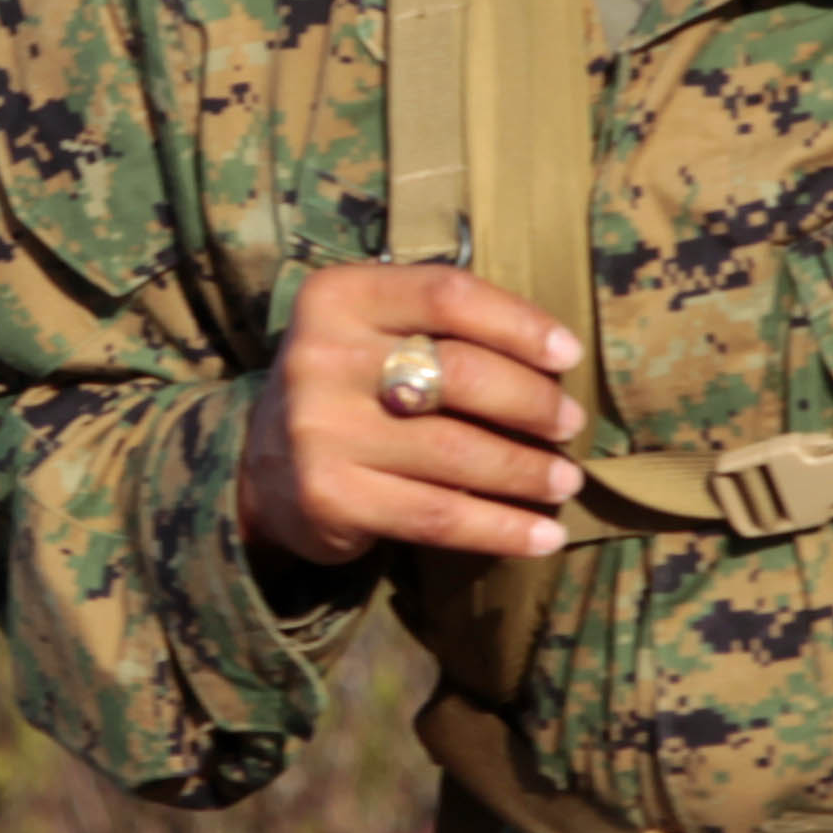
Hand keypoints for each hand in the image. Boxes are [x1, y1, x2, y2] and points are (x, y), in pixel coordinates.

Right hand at [241, 261, 585, 568]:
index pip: (447, 295)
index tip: (568, 356)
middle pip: (461, 374)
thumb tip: (554, 363)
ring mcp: (321, 431)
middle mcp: (322, 358)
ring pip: (457, 453)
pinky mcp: (331, 498)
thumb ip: (443, 327)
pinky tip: (542, 536)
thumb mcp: (375, 331)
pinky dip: (500, 528)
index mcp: (339, 298)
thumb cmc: (349, 388)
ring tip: (565, 481)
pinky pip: (438, 516)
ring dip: (527, 472)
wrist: (263, 468)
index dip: (520, 324)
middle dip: (533, 404)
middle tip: (570, 426)